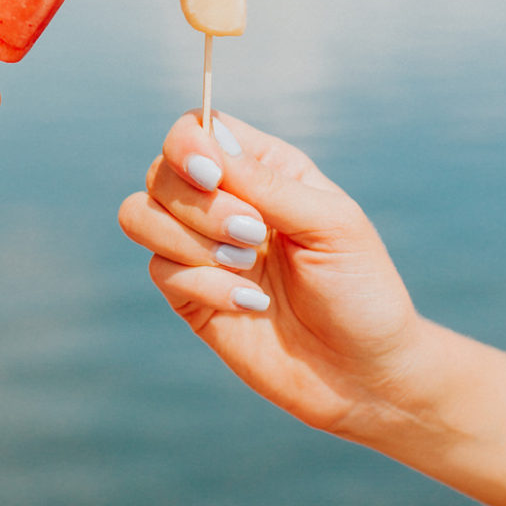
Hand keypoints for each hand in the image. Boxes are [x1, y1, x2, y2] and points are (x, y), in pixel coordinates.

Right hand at [116, 111, 431, 441]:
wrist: (365, 374)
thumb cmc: (362, 291)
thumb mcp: (330, 225)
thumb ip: (265, 183)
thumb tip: (206, 142)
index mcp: (261, 171)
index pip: (194, 130)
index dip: (186, 144)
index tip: (210, 175)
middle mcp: (222, 203)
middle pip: (159, 172)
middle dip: (199, 206)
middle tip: (253, 235)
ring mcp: (199, 249)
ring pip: (139, 214)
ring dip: (190, 241)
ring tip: (247, 267)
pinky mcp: (187, 293)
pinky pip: (160, 269)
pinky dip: (205, 286)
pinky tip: (252, 305)